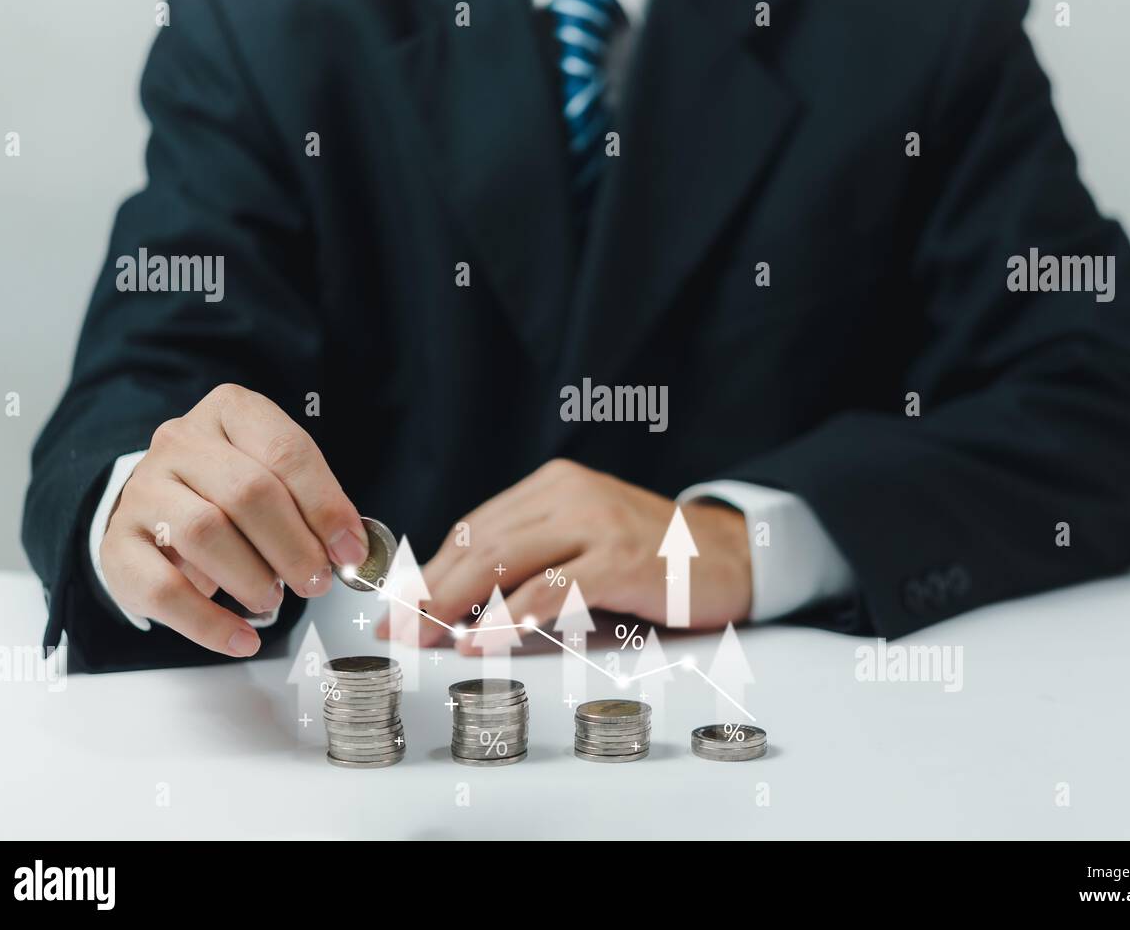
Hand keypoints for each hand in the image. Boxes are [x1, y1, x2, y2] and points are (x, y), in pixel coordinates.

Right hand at [100, 383, 367, 656]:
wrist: (155, 510)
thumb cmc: (229, 494)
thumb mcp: (275, 480)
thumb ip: (314, 506)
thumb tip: (351, 549)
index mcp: (229, 413)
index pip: (286, 452)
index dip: (326, 506)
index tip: (350, 550)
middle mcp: (180, 443)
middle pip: (248, 492)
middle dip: (294, 546)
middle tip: (316, 582)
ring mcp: (143, 491)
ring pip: (204, 533)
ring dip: (252, 577)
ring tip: (275, 599)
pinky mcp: (117, 544)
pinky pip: (163, 589)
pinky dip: (208, 623)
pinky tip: (240, 638)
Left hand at [376, 459, 751, 651]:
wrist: (733, 554)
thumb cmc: (653, 558)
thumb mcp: (585, 544)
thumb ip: (531, 560)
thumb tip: (459, 606)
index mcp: (553, 486)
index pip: (474, 528)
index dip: (430, 571)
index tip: (396, 609)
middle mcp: (569, 494)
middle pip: (478, 543)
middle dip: (429, 592)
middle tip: (396, 633)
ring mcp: (596, 522)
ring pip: (503, 561)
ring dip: (455, 606)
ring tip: (425, 641)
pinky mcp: (620, 558)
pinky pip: (550, 591)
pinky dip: (508, 620)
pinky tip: (482, 643)